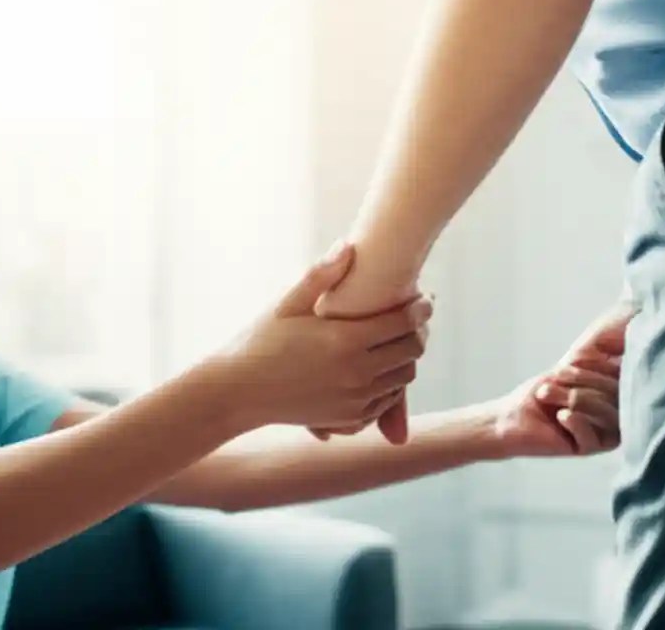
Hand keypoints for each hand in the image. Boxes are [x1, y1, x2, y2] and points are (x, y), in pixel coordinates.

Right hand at [207, 243, 431, 430]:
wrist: (238, 392)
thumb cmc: (259, 342)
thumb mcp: (286, 305)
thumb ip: (320, 276)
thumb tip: (349, 244)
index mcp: (343, 340)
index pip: (403, 322)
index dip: (421, 308)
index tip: (425, 298)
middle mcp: (355, 373)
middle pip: (412, 350)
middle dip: (419, 332)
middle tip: (416, 318)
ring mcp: (354, 400)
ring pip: (404, 377)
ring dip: (407, 357)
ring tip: (398, 339)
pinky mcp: (349, 419)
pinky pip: (387, 400)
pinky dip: (391, 383)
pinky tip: (381, 367)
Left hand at [479, 302, 635, 457]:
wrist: (512, 418)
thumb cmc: (540, 393)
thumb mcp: (568, 367)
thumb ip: (593, 354)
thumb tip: (620, 322)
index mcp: (614, 391)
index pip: (624, 378)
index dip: (599, 368)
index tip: (566, 365)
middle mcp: (614, 411)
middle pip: (619, 395)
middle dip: (585, 382)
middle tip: (555, 378)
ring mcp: (603, 431)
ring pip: (610, 416)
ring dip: (577, 399)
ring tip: (548, 394)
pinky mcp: (588, 448)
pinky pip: (593, 438)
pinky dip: (577, 423)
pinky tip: (561, 416)